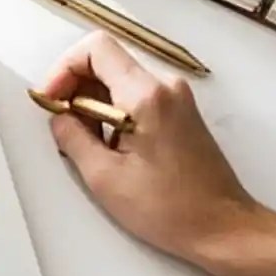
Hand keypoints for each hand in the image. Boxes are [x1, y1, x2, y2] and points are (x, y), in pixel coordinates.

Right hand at [43, 32, 263, 260]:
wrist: (222, 227)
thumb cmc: (169, 209)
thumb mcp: (104, 177)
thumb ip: (73, 137)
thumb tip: (59, 117)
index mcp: (146, 95)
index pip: (96, 48)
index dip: (64, 69)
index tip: (53, 100)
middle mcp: (165, 86)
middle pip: (107, 62)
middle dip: (77, 89)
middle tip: (66, 128)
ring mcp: (176, 97)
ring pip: (120, 80)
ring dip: (95, 104)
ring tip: (91, 146)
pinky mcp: (180, 112)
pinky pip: (137, 96)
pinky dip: (115, 112)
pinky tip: (112, 148)